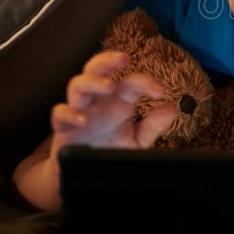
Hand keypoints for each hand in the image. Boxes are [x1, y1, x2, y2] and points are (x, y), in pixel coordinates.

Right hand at [47, 50, 178, 177]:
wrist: (87, 175)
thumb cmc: (111, 150)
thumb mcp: (138, 140)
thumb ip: (153, 125)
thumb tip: (174, 107)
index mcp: (118, 100)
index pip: (130, 82)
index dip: (146, 82)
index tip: (161, 91)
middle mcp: (98, 101)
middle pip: (97, 69)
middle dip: (108, 59)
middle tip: (124, 58)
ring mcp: (79, 111)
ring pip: (77, 85)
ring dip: (91, 82)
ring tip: (108, 87)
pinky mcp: (63, 128)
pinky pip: (59, 114)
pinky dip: (69, 113)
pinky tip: (82, 120)